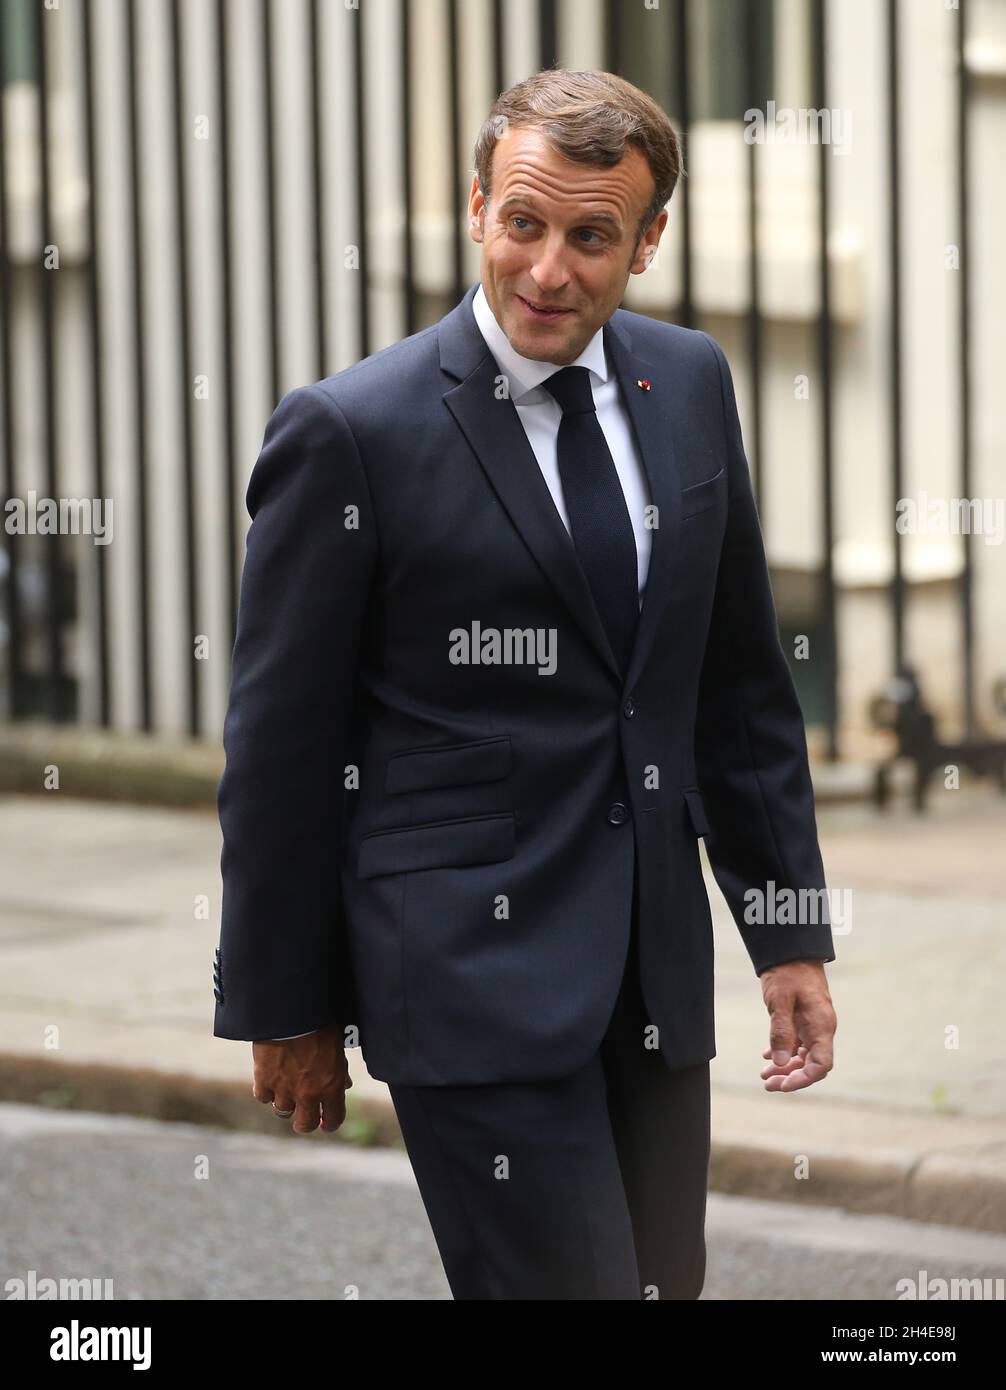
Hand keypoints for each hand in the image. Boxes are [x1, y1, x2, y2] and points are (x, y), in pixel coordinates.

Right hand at [252, 1025, 352, 1133]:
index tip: (325, 1122)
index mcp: (332, 1086)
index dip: (330, 1123)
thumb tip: (345, 1085)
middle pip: (304, 1124)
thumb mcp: (337, 1048)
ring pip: (282, 1111)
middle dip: (304, 1123)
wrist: (292, 1012)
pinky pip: (263, 1097)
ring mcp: (284, 1089)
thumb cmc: (321, 1024)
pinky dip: (265, 1090)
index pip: (334, 1119)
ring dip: (284, 1102)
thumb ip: (340, 1071)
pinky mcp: (263, 1081)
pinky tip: (269, 1079)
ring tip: (285, 1088)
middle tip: (302, 1117)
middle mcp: (308, 1094)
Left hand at [758, 960, 835, 1092]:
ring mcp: (813, 1024)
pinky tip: (767, 1057)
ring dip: (786, 1067)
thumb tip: (780, 1063)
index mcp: (821, 1026)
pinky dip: (784, 1052)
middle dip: (791, 1077)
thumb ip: (781, 1032)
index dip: (803, 1079)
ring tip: (764, 1074)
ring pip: (804, 1056)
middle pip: (812, 1065)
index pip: (821, 1065)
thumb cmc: (787, 972)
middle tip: (767, 1083)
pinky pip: (798, 1043)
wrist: (792, 949)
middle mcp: (821, 1028)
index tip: (782, 1085)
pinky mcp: (804, 1019)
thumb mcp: (780, 1001)